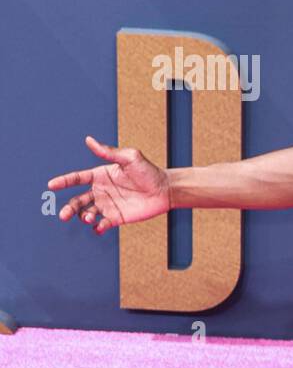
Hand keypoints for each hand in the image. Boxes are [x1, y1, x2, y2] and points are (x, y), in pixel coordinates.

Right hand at [47, 135, 171, 234]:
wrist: (165, 190)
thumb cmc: (149, 171)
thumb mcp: (129, 158)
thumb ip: (108, 152)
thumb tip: (89, 140)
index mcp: (100, 176)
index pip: (76, 178)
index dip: (63, 181)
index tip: (51, 185)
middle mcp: (100, 191)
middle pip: (77, 200)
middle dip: (69, 208)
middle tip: (63, 215)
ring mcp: (108, 205)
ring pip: (87, 213)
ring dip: (84, 217)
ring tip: (90, 217)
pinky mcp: (117, 217)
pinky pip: (103, 224)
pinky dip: (98, 227)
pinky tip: (99, 227)